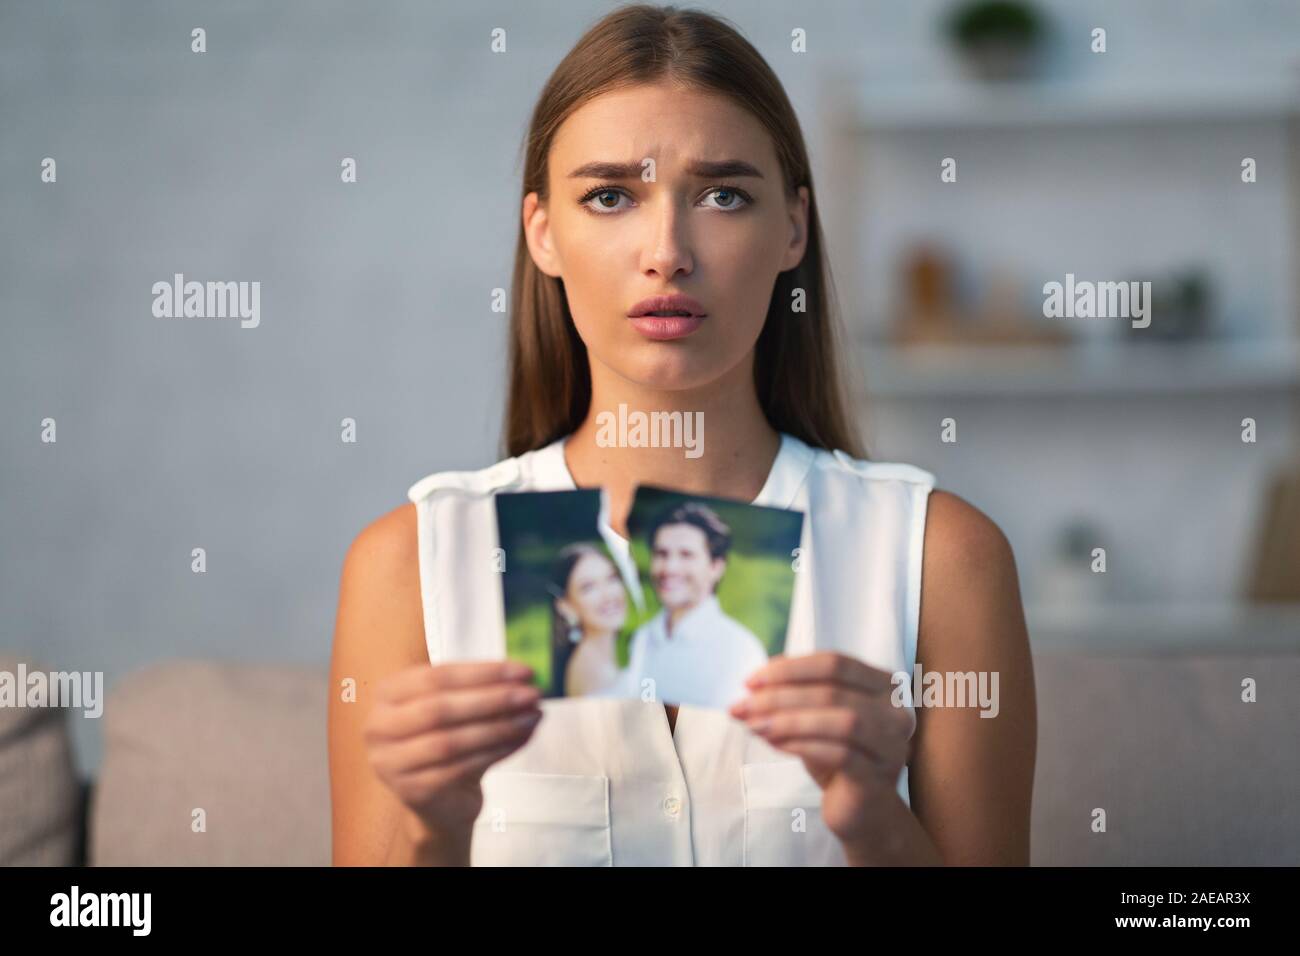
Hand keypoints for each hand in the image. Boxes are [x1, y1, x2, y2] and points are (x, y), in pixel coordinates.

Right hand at [364, 660, 542, 846]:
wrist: (440, 799)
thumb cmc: (449, 739)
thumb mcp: (457, 707)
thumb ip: (483, 690)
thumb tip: (524, 678)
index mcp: (388, 693)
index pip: (437, 676)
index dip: (483, 672)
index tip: (523, 671)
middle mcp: (379, 727)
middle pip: (441, 708)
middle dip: (492, 699)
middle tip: (531, 695)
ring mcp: (390, 763)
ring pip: (451, 741)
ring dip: (498, 727)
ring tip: (532, 717)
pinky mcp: (411, 792)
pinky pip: (459, 769)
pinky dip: (495, 753)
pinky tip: (519, 740)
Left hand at [728, 651, 912, 849]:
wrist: (862, 811)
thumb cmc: (838, 757)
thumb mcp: (815, 718)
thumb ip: (792, 696)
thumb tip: (752, 686)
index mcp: (883, 686)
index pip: (835, 663)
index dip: (790, 669)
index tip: (750, 681)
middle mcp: (895, 712)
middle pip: (833, 691)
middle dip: (780, 696)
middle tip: (743, 706)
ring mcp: (892, 745)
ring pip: (841, 721)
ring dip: (790, 721)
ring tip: (755, 726)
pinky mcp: (879, 777)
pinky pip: (840, 754)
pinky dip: (803, 745)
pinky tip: (776, 745)